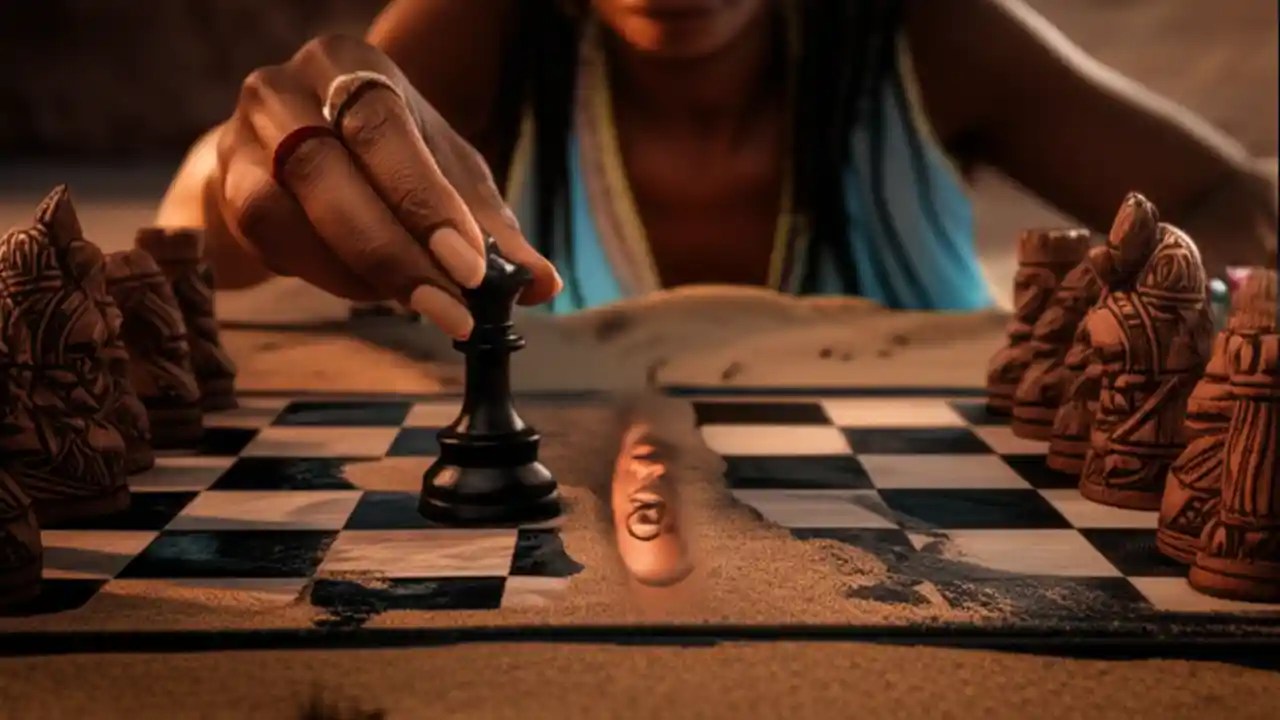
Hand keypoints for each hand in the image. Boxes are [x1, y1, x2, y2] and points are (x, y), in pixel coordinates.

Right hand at [209, 35, 561, 337]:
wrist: (290, 159)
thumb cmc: (382, 163)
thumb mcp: (445, 179)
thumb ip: (492, 230)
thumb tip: (543, 284)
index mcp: (353, 65)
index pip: (385, 129)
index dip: (426, 204)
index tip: (472, 271)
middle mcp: (286, 87)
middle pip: (327, 171)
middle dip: (396, 253)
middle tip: (451, 312)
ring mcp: (243, 136)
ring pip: (285, 212)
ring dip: (356, 271)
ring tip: (414, 301)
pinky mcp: (222, 187)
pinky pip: (267, 241)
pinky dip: (323, 275)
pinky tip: (365, 289)